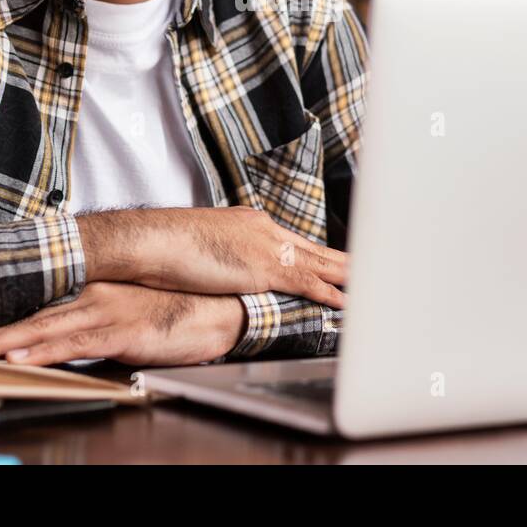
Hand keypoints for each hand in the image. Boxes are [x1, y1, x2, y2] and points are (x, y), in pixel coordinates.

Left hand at [0, 282, 247, 366]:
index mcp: (86, 294)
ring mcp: (104, 312)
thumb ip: (86, 327)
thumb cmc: (171, 312)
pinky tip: (21, 357)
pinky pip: (76, 343)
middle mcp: (89, 298)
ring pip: (41, 330)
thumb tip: (52, 342)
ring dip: (1, 343)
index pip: (29, 310)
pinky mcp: (122, 331)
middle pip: (25, 319)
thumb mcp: (121, 319)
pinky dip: (45, 350)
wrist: (217, 307)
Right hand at [79, 205, 347, 307]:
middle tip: (373, 269)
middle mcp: (267, 232)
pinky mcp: (263, 268)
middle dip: (344, 262)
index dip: (321, 255)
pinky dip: (327, 293)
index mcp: (254, 225)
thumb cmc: (169, 246)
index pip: (297, 243)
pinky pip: (305, 282)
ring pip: (319, 263)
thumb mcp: (206, 248)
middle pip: (316, 250)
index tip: (341, 261)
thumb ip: (228, 258)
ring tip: (372, 284)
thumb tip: (232, 272)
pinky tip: (344, 301)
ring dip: (346, 276)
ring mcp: (268, 248)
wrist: (153, 241)